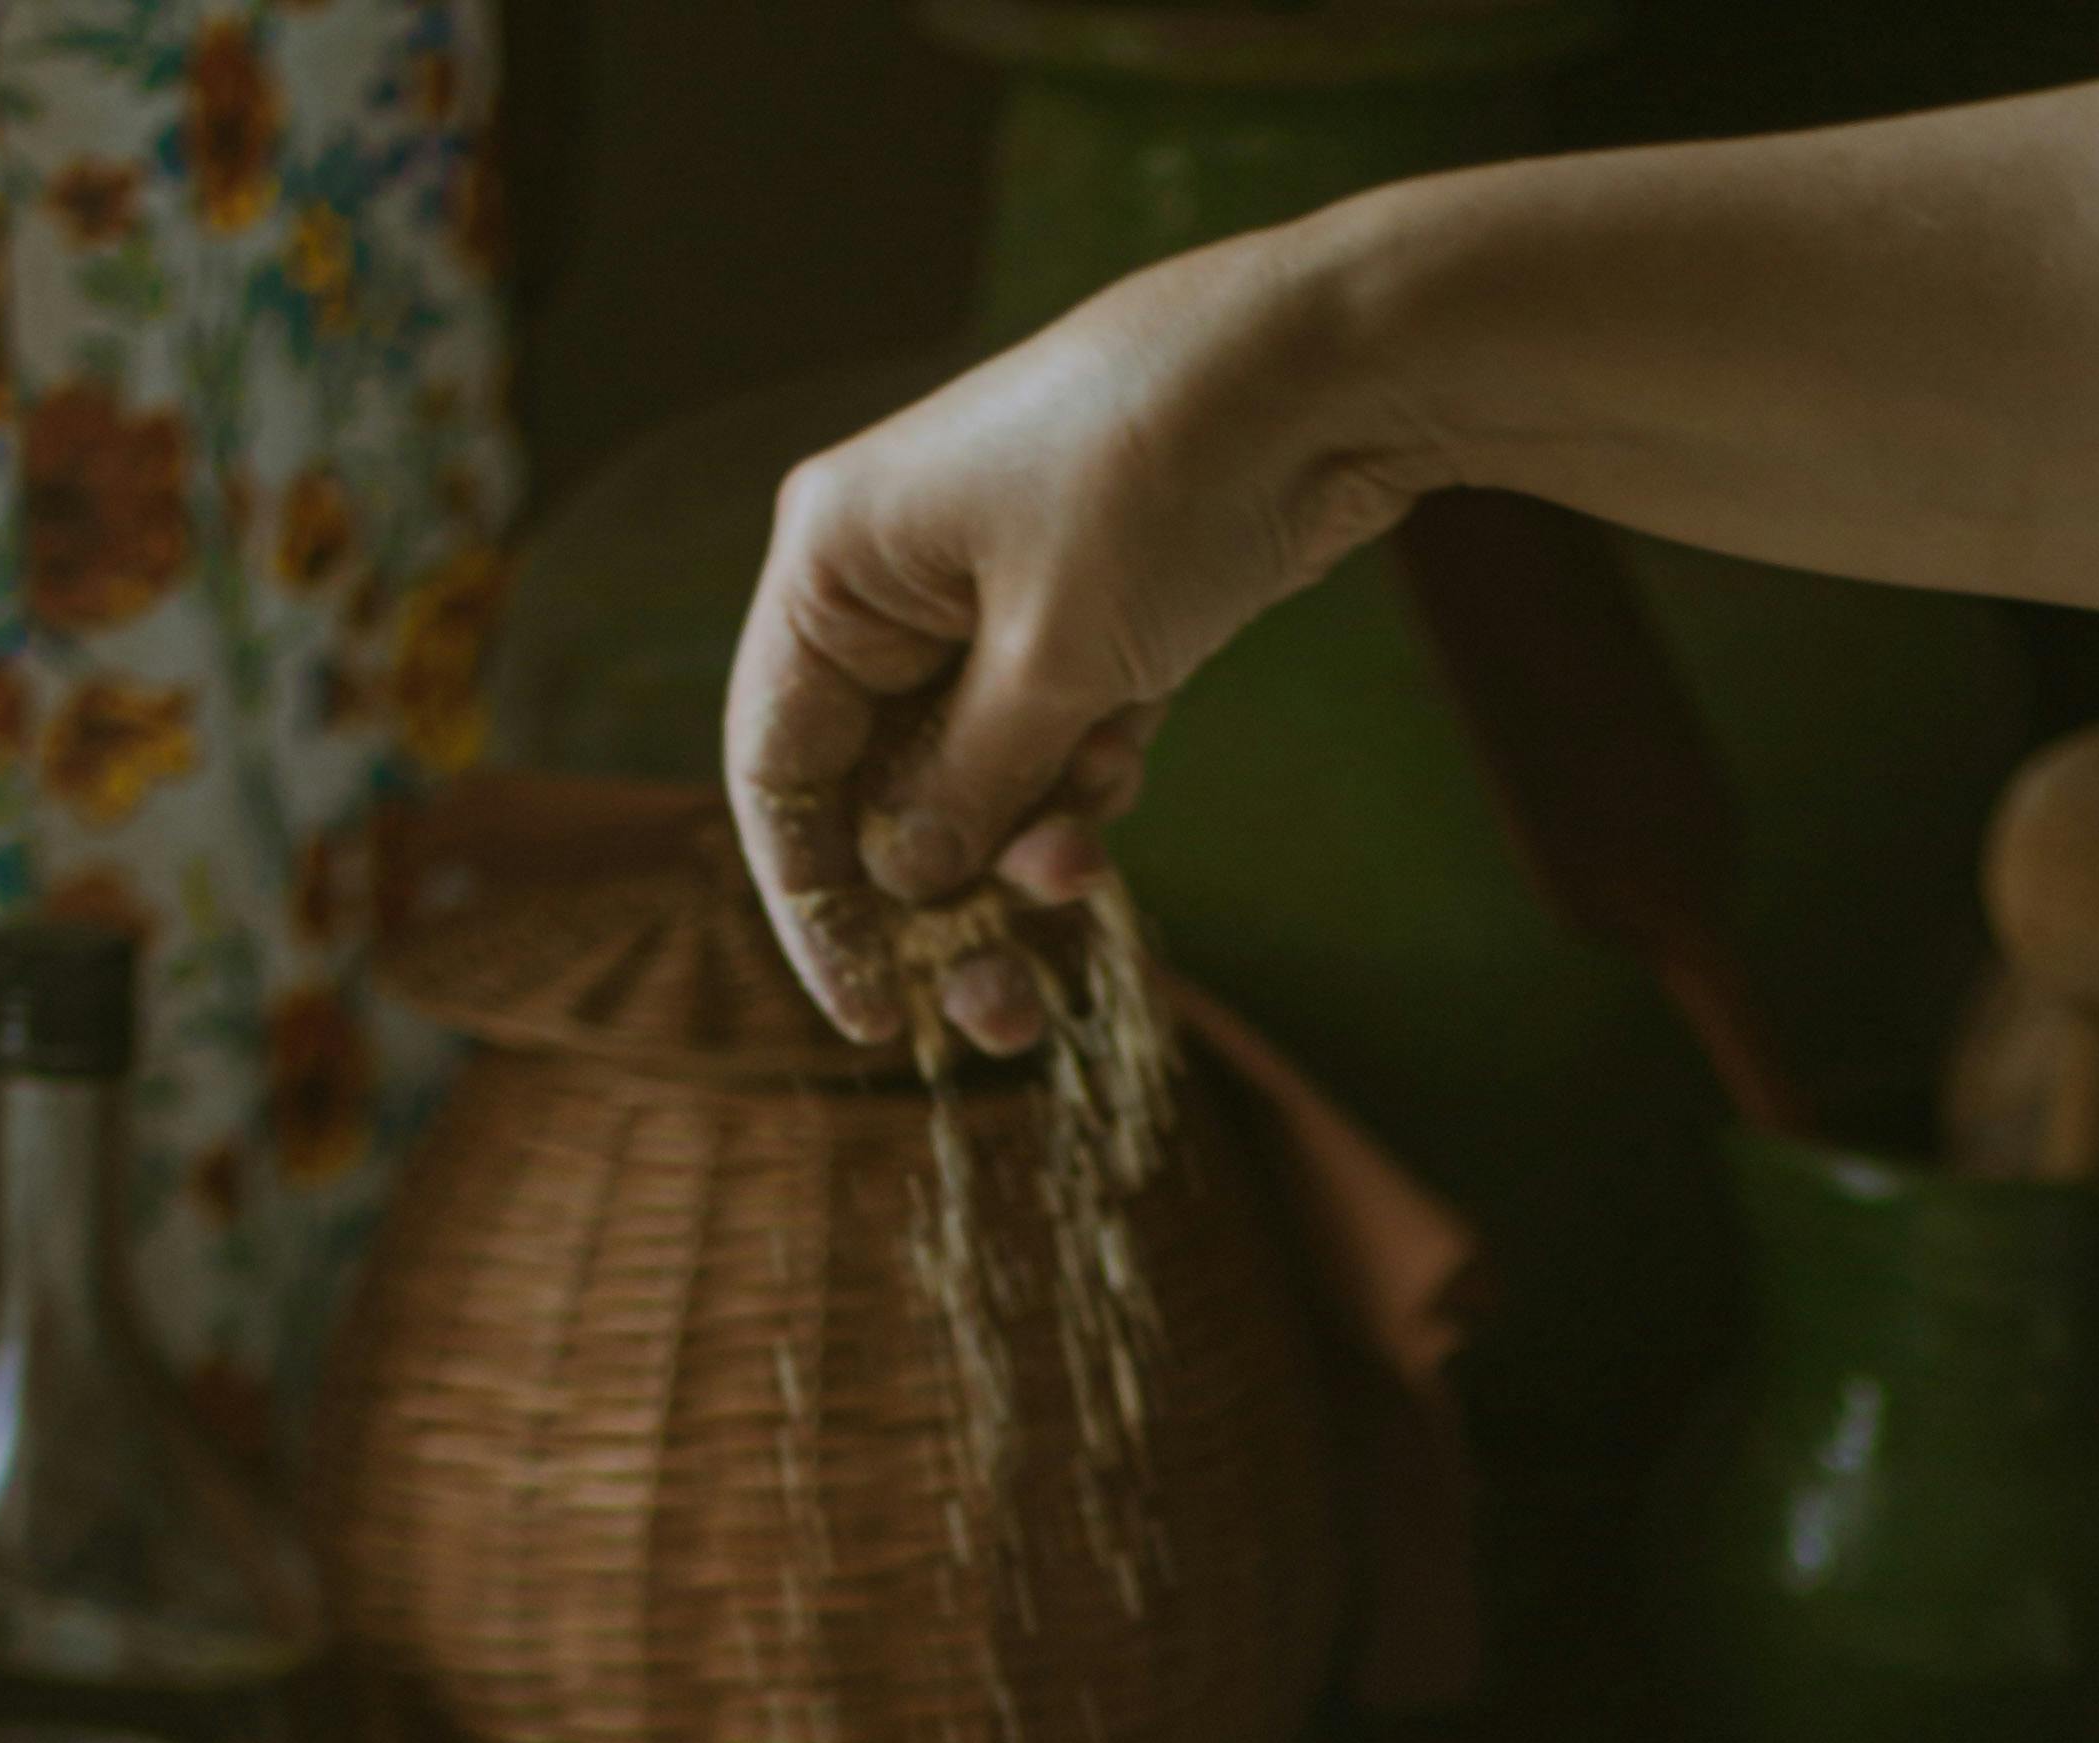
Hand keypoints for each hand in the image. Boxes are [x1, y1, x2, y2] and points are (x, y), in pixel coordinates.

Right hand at [722, 221, 1423, 1051]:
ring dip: (1028, 844)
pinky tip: (1126, 763)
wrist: (1320, 374)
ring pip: (975, 780)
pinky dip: (1086, 779)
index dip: (812, 902)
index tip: (866, 1012)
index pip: (777, 766)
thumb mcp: (1052, 659)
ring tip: (1089, 865)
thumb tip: (908, 886)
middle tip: (1004, 1010)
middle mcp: (894, 580)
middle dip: (944, 901)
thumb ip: (970, 787)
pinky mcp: (1082, 616)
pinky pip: (1052, 744)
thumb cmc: (1158, 479)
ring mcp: (989, 597)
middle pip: (879, 792)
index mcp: (836, 562)